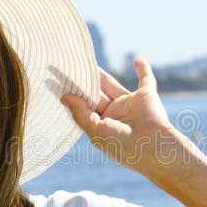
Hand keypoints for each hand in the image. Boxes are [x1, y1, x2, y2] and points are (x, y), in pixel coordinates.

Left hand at [61, 59, 180, 173]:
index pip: (84, 106)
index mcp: (102, 125)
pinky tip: (137, 61)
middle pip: (95, 93)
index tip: (54, 81)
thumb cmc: (122, 146)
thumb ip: (80, 113)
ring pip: (111, 84)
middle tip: (66, 65)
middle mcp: (115, 114)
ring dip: (100, 74)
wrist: (152, 147)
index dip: (72, 94)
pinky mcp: (147, 95)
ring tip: (84, 59)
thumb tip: (64, 97)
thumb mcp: (96, 131)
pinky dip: (143, 70)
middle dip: (82, 81)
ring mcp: (131, 104)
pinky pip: (146, 79)